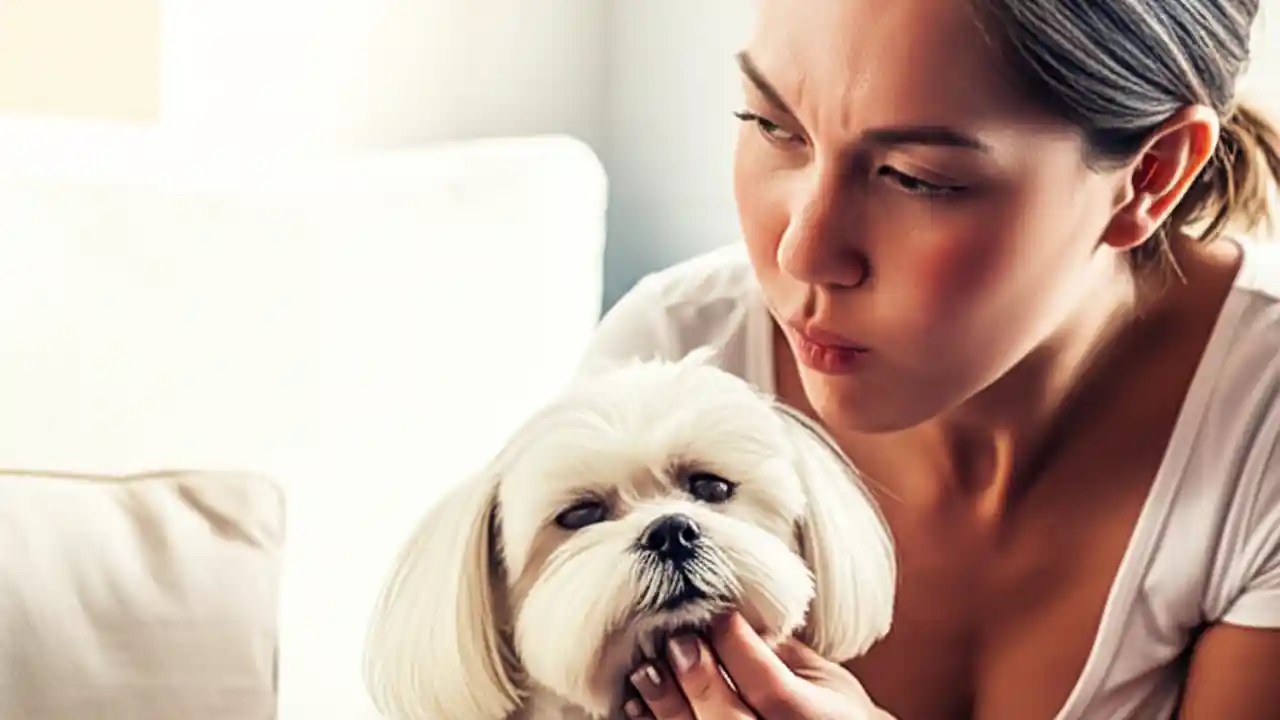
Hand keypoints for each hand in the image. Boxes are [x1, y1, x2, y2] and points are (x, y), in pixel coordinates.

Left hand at [624, 613, 894, 719]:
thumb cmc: (834, 713)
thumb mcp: (826, 678)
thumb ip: (783, 650)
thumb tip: (732, 612)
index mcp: (815, 719)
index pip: (769, 686)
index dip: (736, 646)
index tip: (717, 610)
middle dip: (697, 676)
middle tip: (678, 639)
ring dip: (666, 704)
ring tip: (647, 671)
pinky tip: (637, 703)